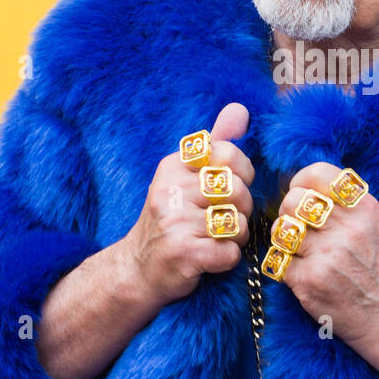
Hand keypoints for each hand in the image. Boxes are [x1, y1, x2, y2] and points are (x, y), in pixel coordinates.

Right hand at [124, 102, 255, 306]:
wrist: (136, 270)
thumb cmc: (171, 220)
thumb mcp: (185, 178)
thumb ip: (216, 144)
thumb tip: (240, 108)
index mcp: (173, 166)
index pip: (229, 154)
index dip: (241, 174)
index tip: (227, 189)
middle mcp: (170, 190)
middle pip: (238, 190)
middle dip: (241, 209)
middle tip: (220, 220)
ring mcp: (174, 221)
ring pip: (238, 223)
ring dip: (235, 237)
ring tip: (213, 239)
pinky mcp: (183, 253)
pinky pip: (230, 252)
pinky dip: (227, 259)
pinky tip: (209, 259)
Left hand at [275, 162, 378, 351]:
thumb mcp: (374, 226)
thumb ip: (344, 204)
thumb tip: (302, 187)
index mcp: (364, 208)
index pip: (317, 173)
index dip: (301, 182)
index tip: (303, 196)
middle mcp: (346, 227)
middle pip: (292, 200)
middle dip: (290, 213)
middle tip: (301, 229)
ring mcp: (326, 254)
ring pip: (281, 229)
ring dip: (285, 240)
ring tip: (301, 251)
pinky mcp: (309, 281)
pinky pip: (279, 261)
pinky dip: (287, 268)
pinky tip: (305, 275)